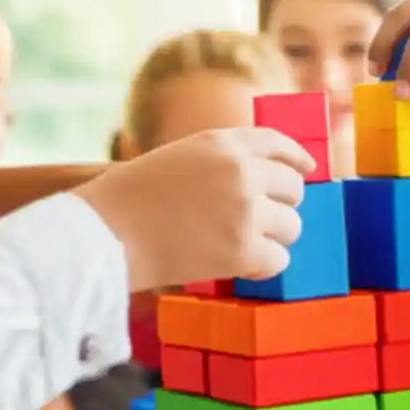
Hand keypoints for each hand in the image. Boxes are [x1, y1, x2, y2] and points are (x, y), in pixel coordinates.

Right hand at [74, 128, 311, 290]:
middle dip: (279, 207)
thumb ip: (221, 161)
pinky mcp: (244, 250)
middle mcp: (241, 170)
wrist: (103, 234)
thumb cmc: (128, 201)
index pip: (278, 143)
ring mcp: (246, 210)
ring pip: (292, 227)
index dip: (296, 158)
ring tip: (236, 245)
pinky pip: (279, 260)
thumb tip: (267, 181)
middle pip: (294, 188)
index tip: (307, 169)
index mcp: (221, 142)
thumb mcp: (178, 158)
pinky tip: (235, 265)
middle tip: (252, 223)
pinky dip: (261, 267)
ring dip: (271, 239)